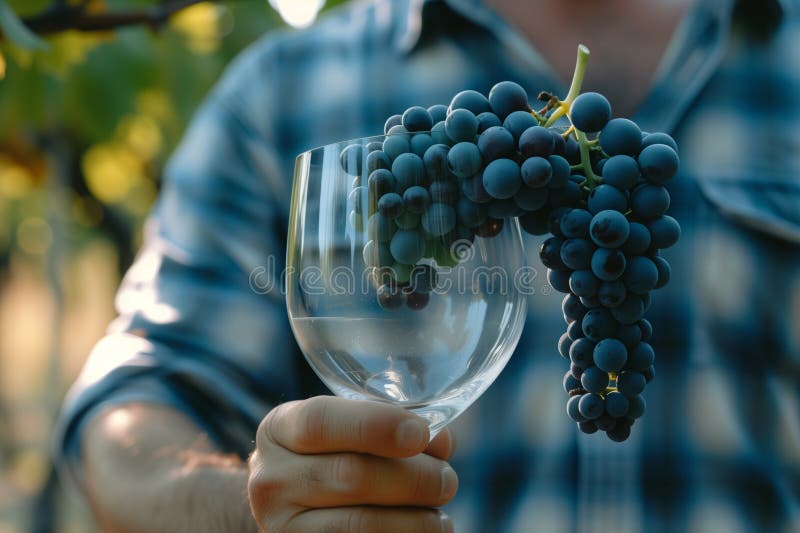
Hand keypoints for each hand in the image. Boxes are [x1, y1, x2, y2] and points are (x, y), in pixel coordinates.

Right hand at [247, 396, 456, 531]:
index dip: (375, 425)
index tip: (420, 433)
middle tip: (447, 481)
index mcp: (279, 430)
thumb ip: (385, 426)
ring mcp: (280, 525)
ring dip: (415, 521)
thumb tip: (438, 440)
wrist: (290, 508)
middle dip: (413, 478)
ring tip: (440, 517)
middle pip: (350, 474)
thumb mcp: (341, 431)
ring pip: (360, 524)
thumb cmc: (329, 457)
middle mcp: (270, 478)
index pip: (320, 421)